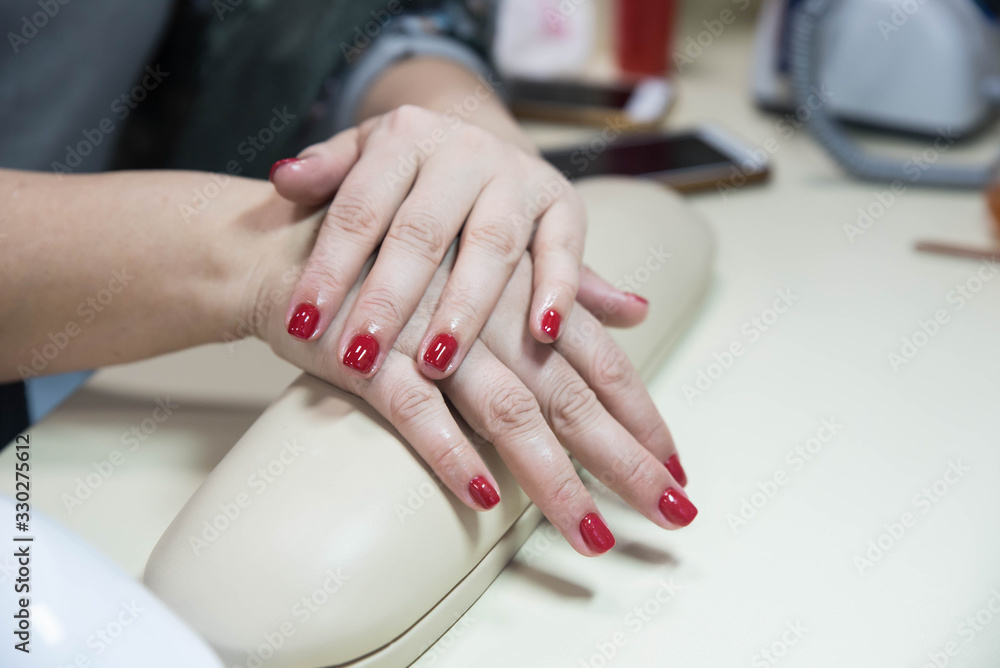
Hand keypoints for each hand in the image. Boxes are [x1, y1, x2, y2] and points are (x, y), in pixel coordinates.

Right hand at [250, 212, 694, 556]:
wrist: (302, 252)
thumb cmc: (407, 259)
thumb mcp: (498, 260)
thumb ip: (571, 286)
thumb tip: (637, 308)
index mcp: (529, 297)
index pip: (603, 365)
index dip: (643, 417)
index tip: (678, 468)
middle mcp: (495, 319)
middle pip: (573, 398)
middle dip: (625, 460)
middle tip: (671, 514)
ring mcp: (434, 339)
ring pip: (508, 412)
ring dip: (551, 478)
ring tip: (590, 534)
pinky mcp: (376, 357)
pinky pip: (416, 411)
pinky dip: (448, 451)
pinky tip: (481, 496)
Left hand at [270, 105, 586, 380]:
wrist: (479, 148)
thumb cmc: (405, 174)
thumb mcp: (359, 159)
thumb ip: (324, 172)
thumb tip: (283, 180)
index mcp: (405, 136)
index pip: (359, 208)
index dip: (329, 267)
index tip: (300, 324)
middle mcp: (465, 151)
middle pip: (422, 232)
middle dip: (389, 300)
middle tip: (359, 357)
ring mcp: (518, 175)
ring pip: (492, 246)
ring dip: (465, 308)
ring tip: (436, 361)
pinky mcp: (564, 202)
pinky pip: (565, 247)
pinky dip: (560, 289)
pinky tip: (544, 333)